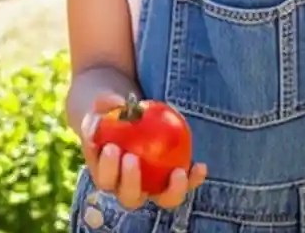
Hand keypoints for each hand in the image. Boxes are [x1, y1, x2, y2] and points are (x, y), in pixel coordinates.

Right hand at [78, 93, 206, 210]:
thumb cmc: (114, 114)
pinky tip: (200, 166)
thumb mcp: (105, 105)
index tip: (112, 148)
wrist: (132, 121)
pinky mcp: (172, 187)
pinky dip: (193, 179)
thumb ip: (105, 103)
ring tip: (178, 172)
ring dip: (171, 191)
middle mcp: (128, 191)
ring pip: (162, 200)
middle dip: (130, 182)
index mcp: (106, 177)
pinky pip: (183, 186)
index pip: (104, 180)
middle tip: (133, 158)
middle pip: (129, 197)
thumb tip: (117, 103)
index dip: (107, 169)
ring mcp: (152, 191)